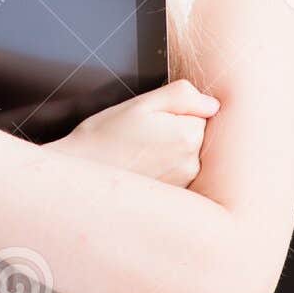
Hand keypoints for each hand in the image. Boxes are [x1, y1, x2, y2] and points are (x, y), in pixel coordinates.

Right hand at [48, 79, 218, 187]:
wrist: (81, 179)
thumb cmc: (104, 137)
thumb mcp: (140, 104)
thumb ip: (182, 96)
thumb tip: (212, 105)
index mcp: (187, 135)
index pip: (200, 114)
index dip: (175, 111)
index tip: (151, 117)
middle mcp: (192, 164)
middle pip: (196, 135)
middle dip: (176, 130)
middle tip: (141, 134)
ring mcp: (184, 183)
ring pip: (188, 155)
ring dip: (170, 150)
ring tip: (138, 151)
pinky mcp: (174, 197)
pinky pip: (179, 173)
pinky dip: (165, 169)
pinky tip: (141, 168)